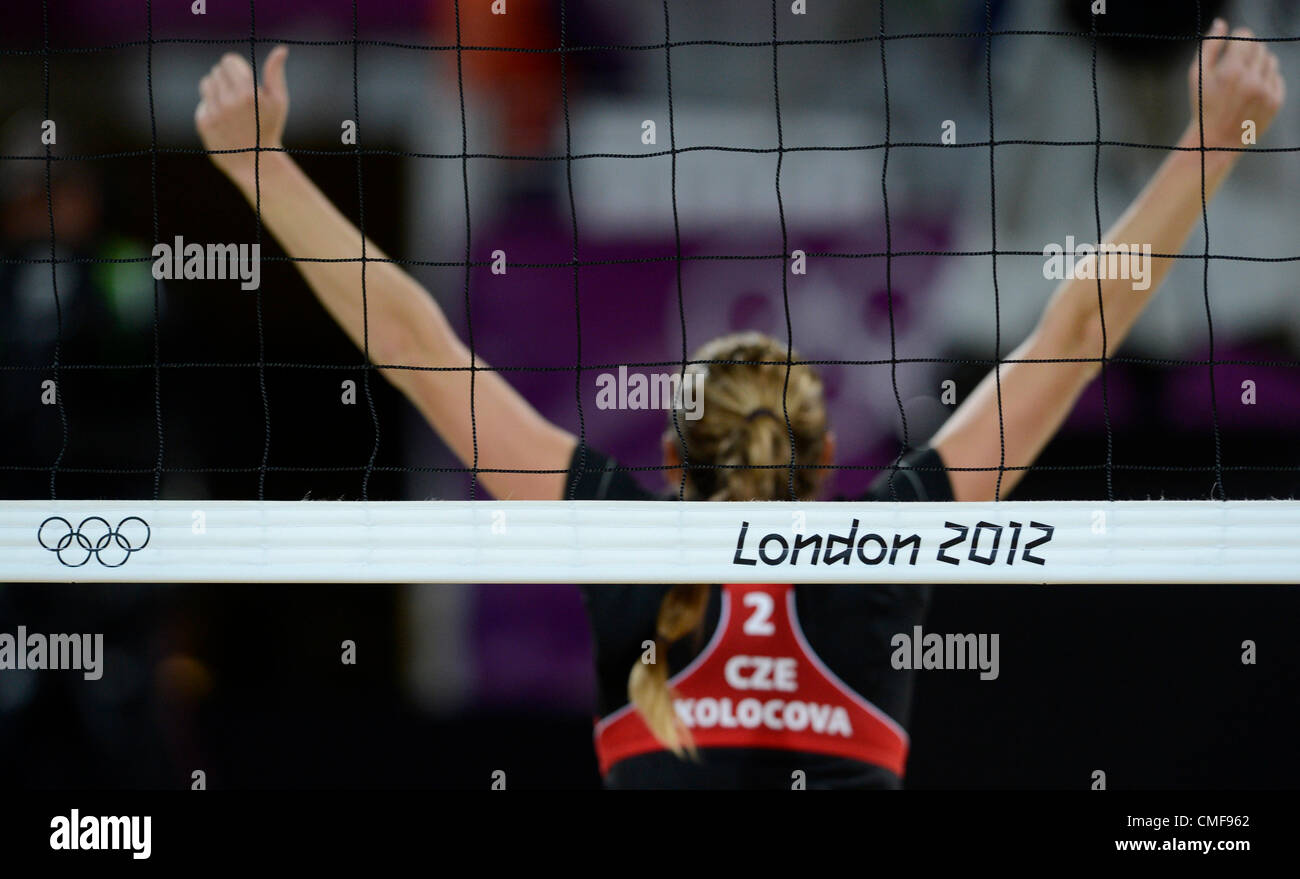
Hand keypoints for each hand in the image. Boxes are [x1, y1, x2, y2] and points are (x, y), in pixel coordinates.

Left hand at [195, 46, 289, 186]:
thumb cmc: (269, 128)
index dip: (235, 67)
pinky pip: (202, 103)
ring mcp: (215, 112)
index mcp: (249, 93)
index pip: (228, 61)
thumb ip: (275, 73)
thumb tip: (281, 50)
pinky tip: (224, 120)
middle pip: (217, 71)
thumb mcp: (279, 101)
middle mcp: (230, 102)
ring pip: (207, 84)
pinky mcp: (204, 122)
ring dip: (217, 90)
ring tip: (230, 105)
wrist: (255, 163)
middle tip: (238, 97)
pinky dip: (211, 108)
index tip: (242, 78)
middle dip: (227, 79)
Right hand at [1186, 19, 1285, 152]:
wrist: (1216, 142)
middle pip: (1259, 48)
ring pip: (1270, 61)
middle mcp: (1251, 80)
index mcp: (1231, 71)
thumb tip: (1221, 23)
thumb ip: (1209, 47)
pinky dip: (1266, 82)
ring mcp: (1265, 91)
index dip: (1237, 41)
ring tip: (1243, 83)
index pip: (1245, 37)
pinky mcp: (1275, 101)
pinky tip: (1251, 94)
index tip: (1230, 50)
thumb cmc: (1202, 106)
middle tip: (1235, 70)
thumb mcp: (1197, 77)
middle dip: (1247, 54)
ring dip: (1258, 67)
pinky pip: (1277, 78)